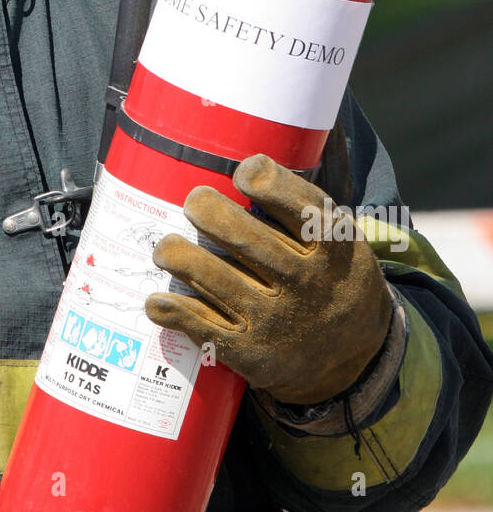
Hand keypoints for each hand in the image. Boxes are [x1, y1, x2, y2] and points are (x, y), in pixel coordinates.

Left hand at [144, 153, 393, 404]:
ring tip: (165, 247)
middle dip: (210, 212)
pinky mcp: (250, 351)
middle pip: (249, 240)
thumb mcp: (343, 238)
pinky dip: (175, 311)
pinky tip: (157, 300)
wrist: (353, 357)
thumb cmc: (332, 277)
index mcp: (332, 247)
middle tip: (194, 201)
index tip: (243, 173)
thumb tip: (258, 155)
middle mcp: (305, 284)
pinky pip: (204, 329)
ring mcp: (276, 320)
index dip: (267, 184)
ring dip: (180, 257)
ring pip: (216, 281)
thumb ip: (304, 203)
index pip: (301, 209)